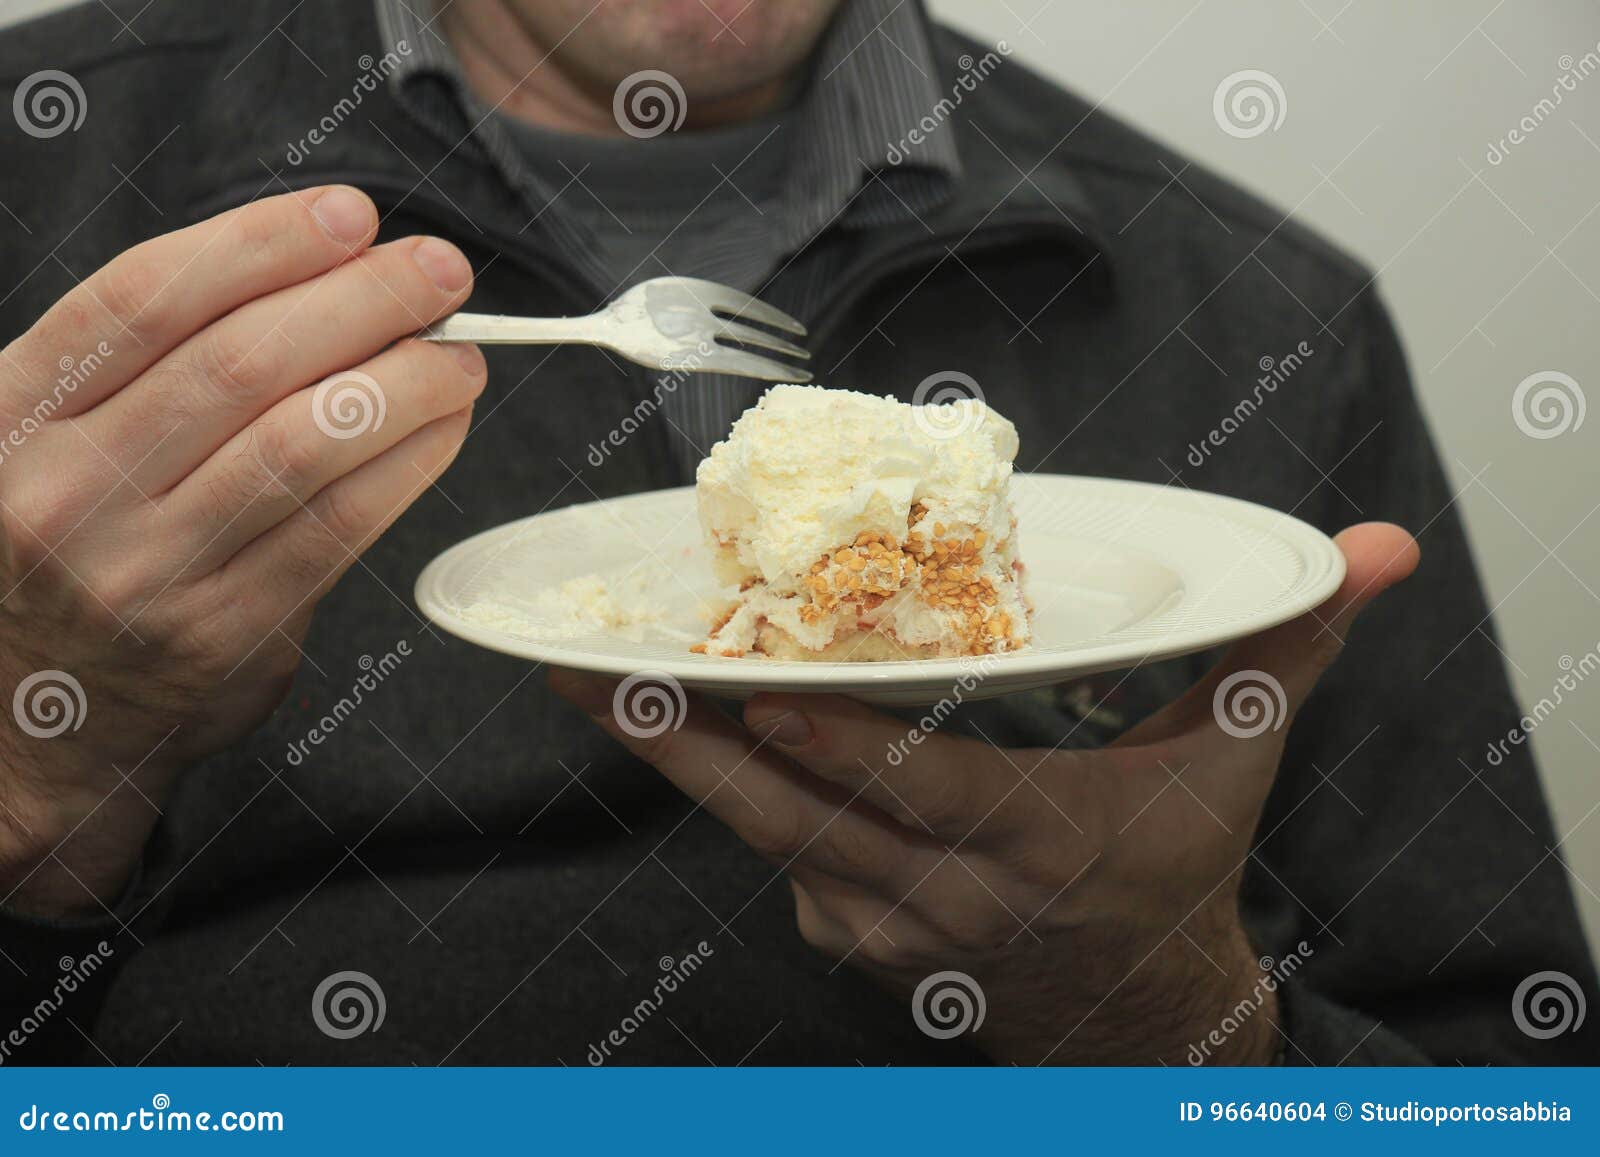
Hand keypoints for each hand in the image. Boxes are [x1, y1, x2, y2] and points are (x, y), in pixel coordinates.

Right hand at [0, 187, 482, 915]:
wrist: (26, 717)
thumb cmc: (65, 546)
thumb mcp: (49, 441)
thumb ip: (152, 368)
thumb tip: (324, 282)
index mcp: (14, 414)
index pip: (141, 300)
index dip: (258, 244)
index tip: (348, 215)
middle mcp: (66, 489)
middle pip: (236, 364)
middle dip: (358, 301)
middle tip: (439, 269)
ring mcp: (143, 570)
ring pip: (296, 446)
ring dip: (401, 384)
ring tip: (461, 353)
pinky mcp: (222, 633)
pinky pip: (335, 529)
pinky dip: (406, 466)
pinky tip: (446, 428)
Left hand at [550, 523, 1418, 1062]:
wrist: (1128, 1013)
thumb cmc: (1174, 867)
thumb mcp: (1232, 763)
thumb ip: (1285, 652)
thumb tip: (1379, 548)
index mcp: (1036, 839)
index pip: (925, 789)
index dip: (840, 746)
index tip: (759, 692)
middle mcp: (945, 892)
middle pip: (799, 816)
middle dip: (692, 746)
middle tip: (601, 674)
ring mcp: (885, 926)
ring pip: (765, 838)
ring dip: (684, 765)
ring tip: (598, 687)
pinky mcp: (849, 936)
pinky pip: (778, 855)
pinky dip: (729, 795)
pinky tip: (680, 731)